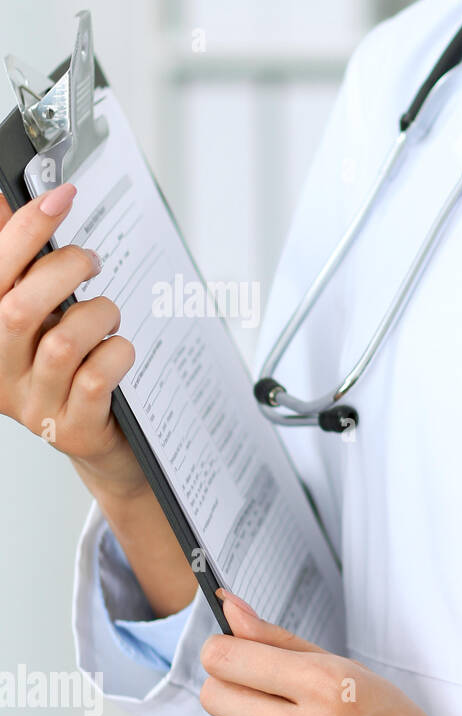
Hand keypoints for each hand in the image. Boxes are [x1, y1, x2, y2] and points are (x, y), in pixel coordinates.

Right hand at [0, 182, 145, 502]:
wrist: (103, 443)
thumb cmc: (73, 369)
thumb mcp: (43, 315)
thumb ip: (21, 264)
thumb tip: (8, 199)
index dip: (22, 229)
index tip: (59, 196)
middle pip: (17, 307)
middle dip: (63, 269)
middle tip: (92, 262)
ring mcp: (35, 404)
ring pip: (62, 342)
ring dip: (98, 315)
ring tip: (108, 316)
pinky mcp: (74, 427)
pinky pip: (97, 376)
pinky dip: (118, 352)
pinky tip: (120, 349)